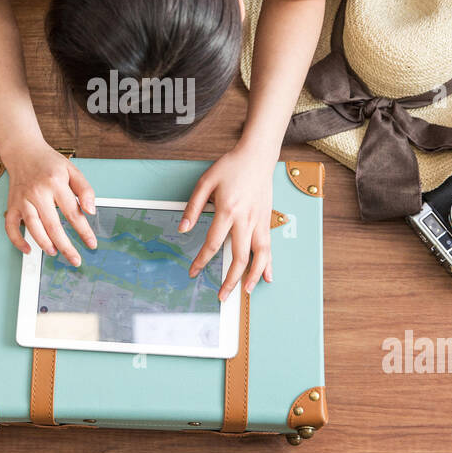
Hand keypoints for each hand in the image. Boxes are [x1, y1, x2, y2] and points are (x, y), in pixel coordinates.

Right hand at [1, 139, 96, 265]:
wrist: (24, 152)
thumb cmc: (49, 163)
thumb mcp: (72, 171)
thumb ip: (85, 190)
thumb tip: (90, 211)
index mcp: (55, 183)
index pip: (72, 212)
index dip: (83, 231)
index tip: (91, 244)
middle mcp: (37, 192)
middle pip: (53, 225)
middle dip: (65, 246)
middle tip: (75, 259)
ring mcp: (23, 200)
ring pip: (32, 227)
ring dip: (44, 243)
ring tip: (54, 252)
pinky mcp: (12, 205)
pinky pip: (11, 227)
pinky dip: (17, 240)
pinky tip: (27, 249)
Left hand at [181, 144, 275, 300]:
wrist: (257, 156)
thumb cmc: (231, 167)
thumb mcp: (206, 182)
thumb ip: (193, 207)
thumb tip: (182, 228)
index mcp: (228, 210)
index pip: (213, 243)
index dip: (201, 260)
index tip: (193, 272)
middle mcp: (246, 220)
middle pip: (240, 257)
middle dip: (230, 279)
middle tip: (221, 296)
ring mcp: (259, 221)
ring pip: (259, 256)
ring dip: (252, 276)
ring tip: (244, 291)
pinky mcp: (267, 220)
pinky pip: (269, 247)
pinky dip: (269, 264)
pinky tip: (267, 277)